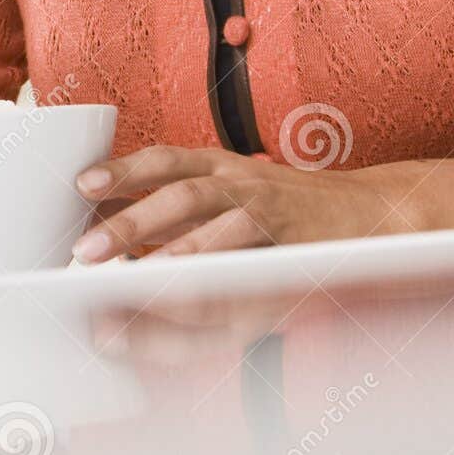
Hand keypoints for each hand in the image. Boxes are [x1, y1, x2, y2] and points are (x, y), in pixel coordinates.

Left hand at [70, 145, 423, 260]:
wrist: (374, 220)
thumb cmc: (292, 222)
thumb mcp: (239, 205)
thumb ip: (187, 218)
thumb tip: (120, 242)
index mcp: (224, 166)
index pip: (167, 158)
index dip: (122, 168)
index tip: (79, 184)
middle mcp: (243, 179)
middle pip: (180, 188)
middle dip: (130, 217)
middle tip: (86, 249)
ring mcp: (270, 206)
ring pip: (213, 219)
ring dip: (165, 249)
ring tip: (129, 276)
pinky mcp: (291, 240)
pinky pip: (248, 257)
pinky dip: (214, 277)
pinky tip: (187, 296)